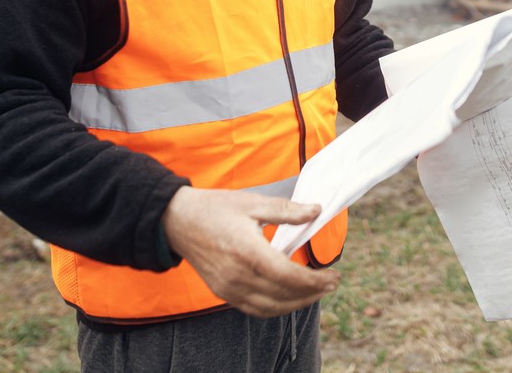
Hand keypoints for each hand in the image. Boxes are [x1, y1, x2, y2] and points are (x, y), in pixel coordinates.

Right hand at [161, 187, 338, 317]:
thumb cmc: (215, 208)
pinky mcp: (223, 293)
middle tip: (331, 284)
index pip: (290, 277)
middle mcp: (238, 276)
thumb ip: (287, 210)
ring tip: (315, 292)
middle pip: (284, 296)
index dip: (316, 281)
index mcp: (248, 252)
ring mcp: (229, 288)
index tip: (334, 277)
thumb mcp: (253, 202)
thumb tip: (316, 211)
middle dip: (312, 293)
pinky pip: (255, 309)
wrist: (177, 220)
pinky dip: (276, 307)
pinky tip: (289, 297)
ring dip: (297, 304)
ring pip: (271, 308)